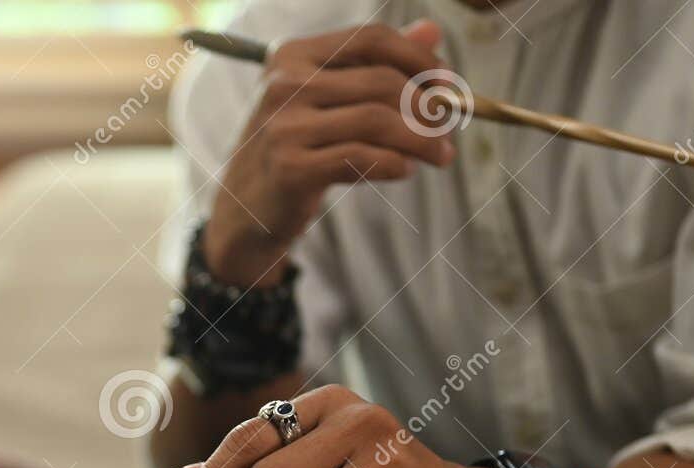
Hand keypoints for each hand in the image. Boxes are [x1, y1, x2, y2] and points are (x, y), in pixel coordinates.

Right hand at [203, 20, 454, 286]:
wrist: (245, 211)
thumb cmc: (293, 150)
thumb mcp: (329, 101)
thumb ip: (376, 64)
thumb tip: (432, 31)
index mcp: (292, 56)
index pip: (371, 39)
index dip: (418, 59)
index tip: (448, 84)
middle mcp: (284, 84)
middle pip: (381, 81)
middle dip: (427, 106)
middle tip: (447, 129)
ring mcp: (284, 127)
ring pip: (377, 120)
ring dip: (421, 139)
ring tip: (439, 155)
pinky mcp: (291, 169)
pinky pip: (362, 158)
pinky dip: (395, 164)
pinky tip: (405, 169)